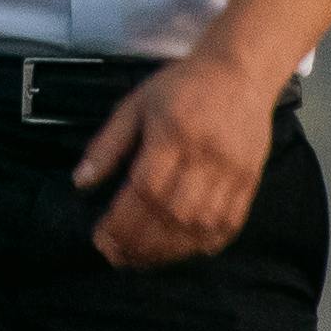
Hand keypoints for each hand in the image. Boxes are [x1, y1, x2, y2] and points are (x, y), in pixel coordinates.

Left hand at [70, 46, 280, 267]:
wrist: (241, 70)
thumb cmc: (183, 86)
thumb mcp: (136, 105)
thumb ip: (108, 145)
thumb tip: (80, 182)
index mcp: (172, 134)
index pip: (144, 190)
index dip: (121, 222)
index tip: (101, 238)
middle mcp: (204, 156)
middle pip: (171, 214)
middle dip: (140, 243)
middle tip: (117, 257)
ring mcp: (231, 171)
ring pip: (199, 225)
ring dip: (168, 250)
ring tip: (143, 259)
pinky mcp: (250, 180)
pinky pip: (229, 223)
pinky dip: (205, 243)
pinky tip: (183, 251)